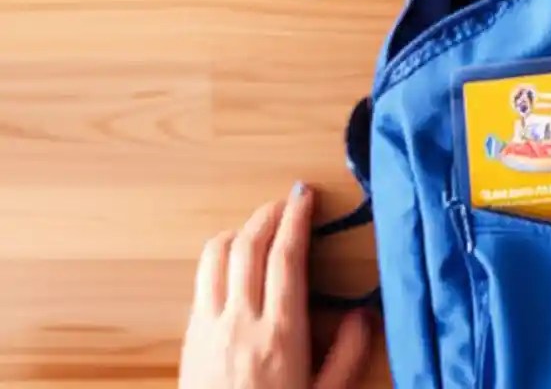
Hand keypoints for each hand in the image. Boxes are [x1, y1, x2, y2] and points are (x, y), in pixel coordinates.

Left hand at [180, 185, 373, 388]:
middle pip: (248, 246)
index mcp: (281, 334)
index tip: (305, 196)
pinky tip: (236, 267)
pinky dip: (219, 260)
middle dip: (268, 214)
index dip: (296, 219)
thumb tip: (361, 314)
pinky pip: (201, 282)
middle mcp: (240, 322)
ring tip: (259, 227)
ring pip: (215, 256)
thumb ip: (347, 355)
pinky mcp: (189, 338)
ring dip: (238, 232)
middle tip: (287, 201)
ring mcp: (208, 327)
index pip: (285, 258)